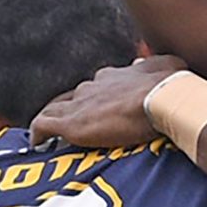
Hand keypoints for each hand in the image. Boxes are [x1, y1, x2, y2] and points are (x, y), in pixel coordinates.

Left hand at [30, 56, 189, 149]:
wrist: (162, 99)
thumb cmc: (169, 87)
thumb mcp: (169, 68)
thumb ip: (161, 65)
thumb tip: (162, 64)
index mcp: (114, 76)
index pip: (97, 86)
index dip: (95, 98)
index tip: (97, 109)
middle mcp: (93, 86)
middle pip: (74, 97)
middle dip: (71, 108)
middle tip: (72, 123)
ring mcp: (80, 104)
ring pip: (54, 108)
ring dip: (51, 119)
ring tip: (47, 134)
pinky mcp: (71, 123)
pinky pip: (43, 125)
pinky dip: (38, 133)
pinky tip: (36, 142)